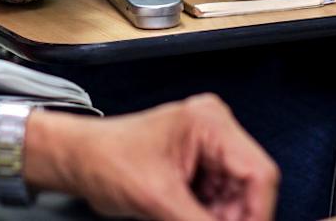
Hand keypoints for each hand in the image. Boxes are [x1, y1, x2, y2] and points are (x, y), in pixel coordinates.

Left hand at [31, 94, 277, 220]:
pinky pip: (220, 200)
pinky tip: (185, 219)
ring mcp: (208, 148)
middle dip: (235, 218)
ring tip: (183, 219)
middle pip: (250, 189)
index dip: (258, 214)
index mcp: (210, 123)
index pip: (259, 174)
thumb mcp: (158, 200)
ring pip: (237, 199)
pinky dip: (209, 217)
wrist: (76, 159)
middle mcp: (215, 130)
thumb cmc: (105, 160)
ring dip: (220, 219)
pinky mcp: (199, 165)